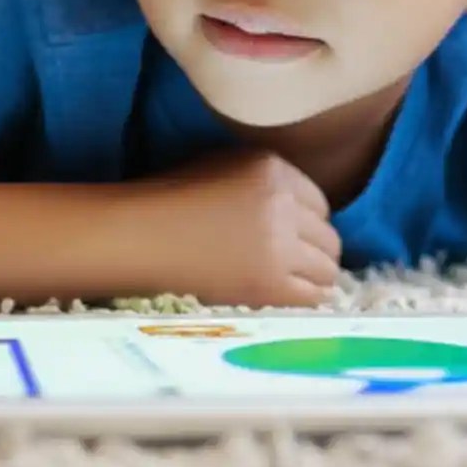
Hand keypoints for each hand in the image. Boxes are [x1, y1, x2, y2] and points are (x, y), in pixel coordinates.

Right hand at [134, 149, 340, 307]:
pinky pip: (313, 298)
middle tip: (290, 264)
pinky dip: (305, 300)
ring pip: (327, 270)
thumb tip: (298, 211)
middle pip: (329, 237)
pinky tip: (285, 300)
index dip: (306, 223)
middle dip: (314, 251)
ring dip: (311, 278)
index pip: (319, 204)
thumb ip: (265, 182)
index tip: (291, 237)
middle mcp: (284, 204)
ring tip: (287, 284)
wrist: (138, 237)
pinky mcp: (270, 284)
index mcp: (272, 169)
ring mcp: (280, 246)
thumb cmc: (168, 200)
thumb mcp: (223, 166)